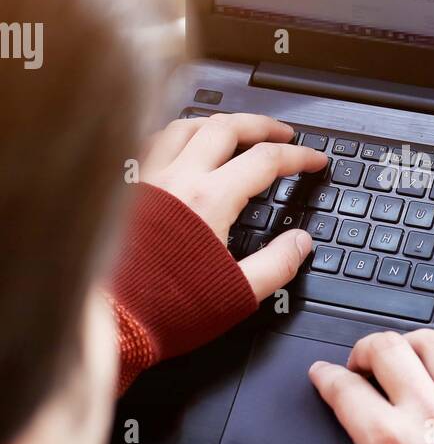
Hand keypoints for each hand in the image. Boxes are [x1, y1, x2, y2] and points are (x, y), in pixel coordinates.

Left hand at [140, 113, 327, 300]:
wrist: (110, 319)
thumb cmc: (165, 309)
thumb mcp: (236, 293)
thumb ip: (276, 265)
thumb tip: (300, 242)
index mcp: (209, 201)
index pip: (265, 160)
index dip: (298, 157)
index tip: (313, 160)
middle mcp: (177, 180)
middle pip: (227, 128)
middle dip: (262, 126)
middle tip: (283, 134)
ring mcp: (148, 180)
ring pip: (187, 126)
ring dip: (219, 123)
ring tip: (236, 131)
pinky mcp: (128, 190)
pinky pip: (153, 143)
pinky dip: (178, 136)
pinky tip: (184, 148)